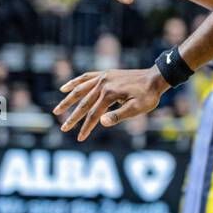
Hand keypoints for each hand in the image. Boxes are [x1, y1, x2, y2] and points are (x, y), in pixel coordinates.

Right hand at [53, 68, 167, 141]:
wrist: (155, 78)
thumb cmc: (148, 96)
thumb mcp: (137, 109)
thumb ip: (118, 116)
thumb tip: (100, 122)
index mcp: (110, 94)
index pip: (94, 115)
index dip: (86, 127)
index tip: (80, 138)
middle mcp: (103, 84)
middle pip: (84, 103)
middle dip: (73, 118)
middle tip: (63, 128)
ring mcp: (103, 77)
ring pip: (80, 90)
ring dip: (68, 101)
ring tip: (57, 110)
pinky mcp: (105, 74)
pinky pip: (85, 78)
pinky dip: (75, 83)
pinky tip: (65, 88)